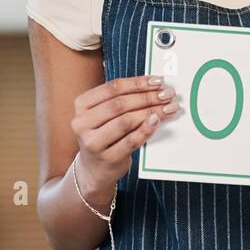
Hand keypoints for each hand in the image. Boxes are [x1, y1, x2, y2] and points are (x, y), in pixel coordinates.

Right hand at [71, 75, 181, 195]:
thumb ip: (123, 99)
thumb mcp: (104, 115)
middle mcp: (82, 123)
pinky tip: (157, 122)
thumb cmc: (105, 134)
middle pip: (120, 104)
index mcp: (82, 105)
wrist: (95, 168)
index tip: (158, 81)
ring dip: (151, 112)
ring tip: (168, 108)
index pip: (112, 88)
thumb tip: (155, 86)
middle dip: (147, 97)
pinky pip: (131, 141)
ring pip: (126, 121)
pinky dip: (146, 129)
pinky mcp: (107, 158)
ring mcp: (93, 142)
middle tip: (167, 94)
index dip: (137, 83)